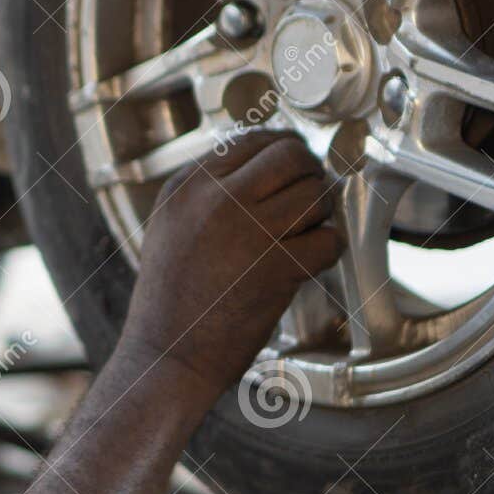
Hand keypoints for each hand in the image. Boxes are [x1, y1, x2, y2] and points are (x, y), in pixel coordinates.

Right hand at [118, 131, 342, 408]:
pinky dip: (328, 250)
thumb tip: (259, 166)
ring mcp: (248, 232)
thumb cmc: (168, 300)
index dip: (283, 150)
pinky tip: (310, 261)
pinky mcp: (278, 268)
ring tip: (308, 230)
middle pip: (291, 156)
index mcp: (187, 186)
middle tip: (310, 193)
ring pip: (317, 194)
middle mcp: (216, 200)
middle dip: (310, 173)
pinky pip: (328, 240)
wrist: (165, 354)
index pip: (252, 140)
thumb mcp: (169, 226)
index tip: (293, 166)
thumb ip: (206, 192)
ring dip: (322, 212)